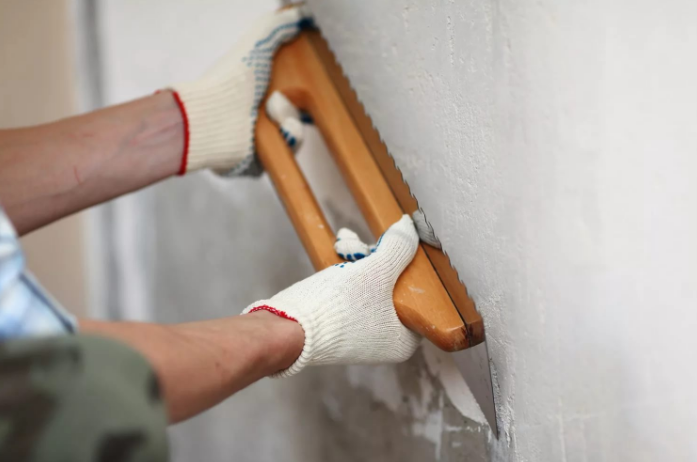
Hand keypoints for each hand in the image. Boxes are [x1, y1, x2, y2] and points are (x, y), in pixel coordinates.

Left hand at [170, 5, 310, 175]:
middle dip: (295, 112)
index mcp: (260, 91)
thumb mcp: (256, 45)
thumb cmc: (231, 81)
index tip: (306, 92)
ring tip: (272, 117)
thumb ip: (277, 27)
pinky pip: (284, 158)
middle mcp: (260, 117)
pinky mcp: (258, 163)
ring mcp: (259, 141)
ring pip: (294, 139)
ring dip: (289, 126)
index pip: (296, 95)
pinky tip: (271, 136)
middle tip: (278, 104)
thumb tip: (302, 14)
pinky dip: (282, 145)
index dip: (305, 94)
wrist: (213, 118)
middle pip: (299, 118)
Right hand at [242, 215, 421, 376]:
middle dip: (374, 258)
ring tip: (343, 242)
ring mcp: (359, 336)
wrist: (286, 329)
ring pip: (368, 286)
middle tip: (362, 244)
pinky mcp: (336, 327)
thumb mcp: (376, 271)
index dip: (409, 269)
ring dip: (357, 260)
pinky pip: (350, 293)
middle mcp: (383, 343)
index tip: (398, 250)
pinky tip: (337, 250)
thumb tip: (410, 226)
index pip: (419, 299)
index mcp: (403, 341)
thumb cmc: (338, 308)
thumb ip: (398, 248)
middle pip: (390, 287)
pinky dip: (345, 273)